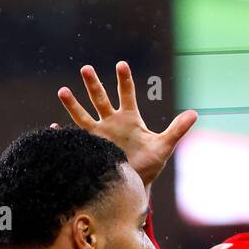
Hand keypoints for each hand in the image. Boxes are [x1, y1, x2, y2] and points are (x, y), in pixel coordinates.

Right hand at [57, 61, 196, 185]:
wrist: (136, 184)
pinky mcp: (92, 148)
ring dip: (73, 104)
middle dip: (94, 85)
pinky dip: (64, 134)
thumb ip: (177, 129)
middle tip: (86, 69)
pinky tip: (54, 128)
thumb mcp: (164, 146)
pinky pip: (76, 138)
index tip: (121, 65)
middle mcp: (111, 122)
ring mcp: (100, 135)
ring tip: (63, 91)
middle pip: (101, 99)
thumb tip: (194, 114)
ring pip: (83, 116)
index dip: (124, 80)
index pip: (127, 94)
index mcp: (129, 118)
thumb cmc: (150, 164)